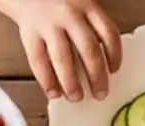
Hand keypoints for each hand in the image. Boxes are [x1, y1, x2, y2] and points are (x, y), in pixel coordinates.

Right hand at [0, 0, 121, 100]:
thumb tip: (106, 58)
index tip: (114, 71)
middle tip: (100, 94)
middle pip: (88, 49)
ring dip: (71, 82)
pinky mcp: (30, 33)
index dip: (114, 55)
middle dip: (96, 76)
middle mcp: (69, 14)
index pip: (108, 33)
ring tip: (76, 97)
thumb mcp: (81, 2)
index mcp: (87, 6)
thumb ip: (93, 23)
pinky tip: (54, 92)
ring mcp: (48, 24)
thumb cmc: (58, 1)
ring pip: (63, 57)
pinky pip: (38, 60)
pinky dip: (47, 80)